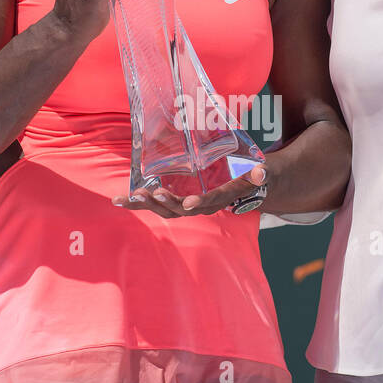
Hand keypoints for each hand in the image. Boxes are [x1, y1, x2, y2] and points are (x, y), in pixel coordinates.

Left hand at [111, 165, 266, 219]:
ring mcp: (189, 205)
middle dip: (165, 203)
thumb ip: (262, 173)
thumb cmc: (254, 174)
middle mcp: (205, 205)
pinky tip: (120, 199)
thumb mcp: (263, 172)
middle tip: (149, 194)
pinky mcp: (178, 201)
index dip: (200, 202)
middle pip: (183, 209)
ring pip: (167, 210)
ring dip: (147, 205)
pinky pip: (158, 205)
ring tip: (129, 197)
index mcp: (224, 196)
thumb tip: (262, 172)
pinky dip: (138, 203)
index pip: (212, 201)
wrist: (250, 183)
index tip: (188, 204)